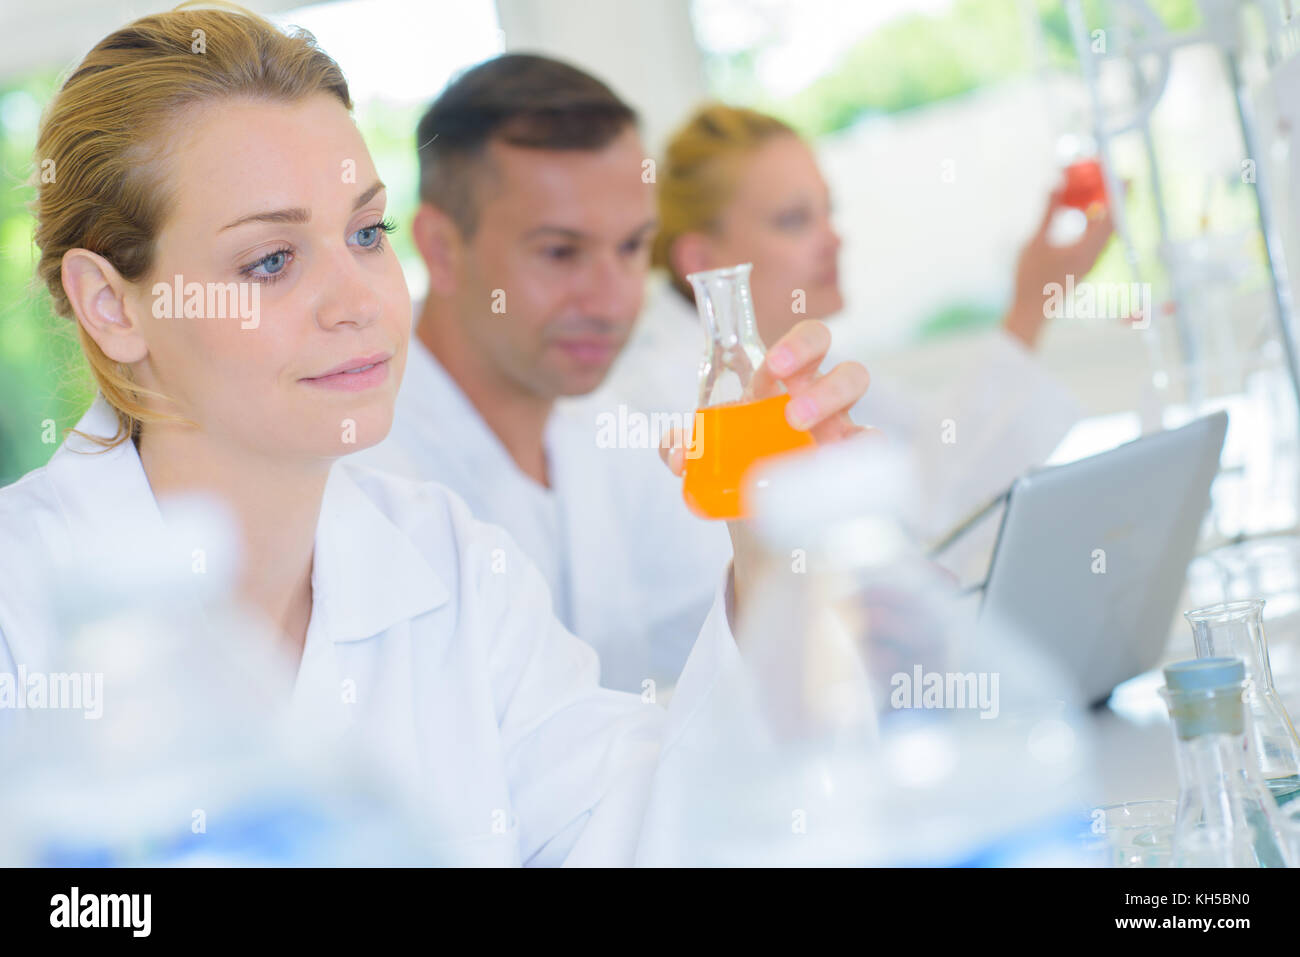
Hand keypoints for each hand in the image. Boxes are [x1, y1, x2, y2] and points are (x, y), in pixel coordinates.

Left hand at [659, 319, 870, 476]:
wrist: (756, 514)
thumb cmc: (736, 461)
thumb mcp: (703, 450)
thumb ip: (680, 445)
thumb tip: (681, 456)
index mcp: (787, 383)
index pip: (808, 343)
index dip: (799, 346)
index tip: (775, 366)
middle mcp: (821, 398)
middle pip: (844, 366)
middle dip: (821, 380)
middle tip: (789, 410)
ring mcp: (841, 430)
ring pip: (858, 398)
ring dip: (830, 402)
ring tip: (798, 428)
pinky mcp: (850, 463)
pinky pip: (871, 446)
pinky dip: (862, 450)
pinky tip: (836, 463)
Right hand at [1003, 180, 1114, 348]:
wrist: (1029, 310)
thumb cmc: (1030, 278)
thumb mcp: (1036, 241)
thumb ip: (1048, 212)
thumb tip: (1055, 184)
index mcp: (1085, 249)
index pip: (1111, 217)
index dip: (1118, 195)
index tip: (1124, 177)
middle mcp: (1093, 256)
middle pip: (1111, 223)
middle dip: (1112, 200)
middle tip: (1110, 180)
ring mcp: (1090, 263)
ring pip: (1105, 232)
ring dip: (1104, 212)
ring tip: (1099, 193)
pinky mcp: (1084, 267)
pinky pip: (1097, 240)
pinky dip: (1095, 224)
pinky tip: (1087, 216)